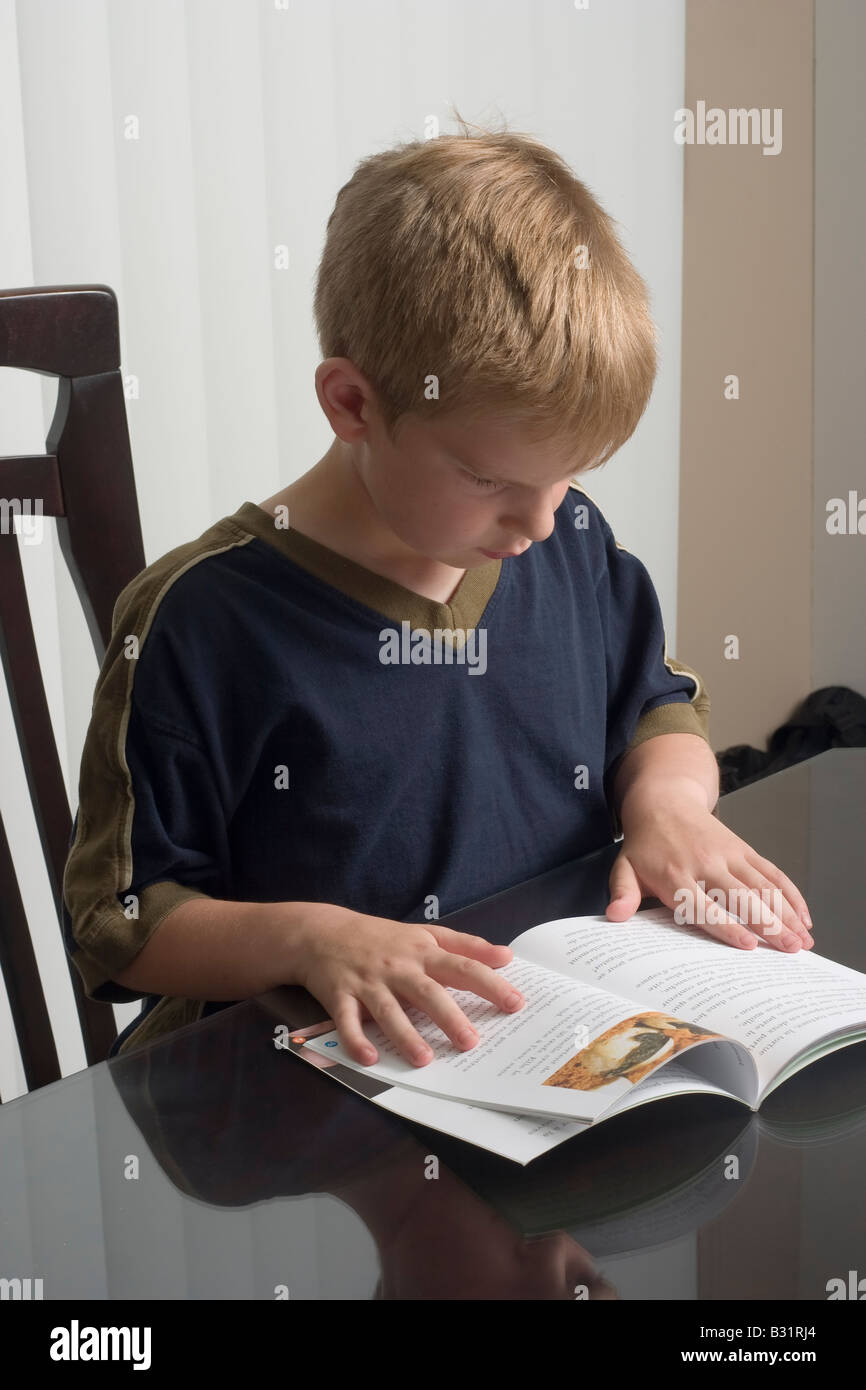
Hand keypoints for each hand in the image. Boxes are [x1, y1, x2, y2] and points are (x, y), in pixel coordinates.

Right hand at [292, 912, 524, 1066]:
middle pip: (427, 992)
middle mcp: (398, 968)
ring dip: (405, 1035)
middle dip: (449, 1017)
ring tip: (424, 1059)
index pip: (462, 967)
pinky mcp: (339, 996)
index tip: (515, 1004)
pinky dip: (356, 1040)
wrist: (322, 932)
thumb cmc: (381, 938)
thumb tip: (507, 956)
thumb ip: (466, 945)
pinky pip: (347, 1022)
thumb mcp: (425, 934)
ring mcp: (368, 983)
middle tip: (471, 1043)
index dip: (490, 985)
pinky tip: (370, 1059)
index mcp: (422, 952)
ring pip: (388, 1011)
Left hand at [607, 781, 814, 951]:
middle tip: (790, 950)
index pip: (703, 905)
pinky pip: (772, 872)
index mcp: (675, 875)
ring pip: (763, 887)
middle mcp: (706, 863)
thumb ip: (622, 893)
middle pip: (742, 897)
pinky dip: (790, 894)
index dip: (727, 926)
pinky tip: (803, 917)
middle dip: (769, 924)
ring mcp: (729, 854)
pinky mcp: (744, 849)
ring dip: (786, 914)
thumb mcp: (625, 868)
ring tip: (803, 941)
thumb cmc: (645, 845)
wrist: (664, 800)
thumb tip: (615, 916)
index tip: (748, 946)